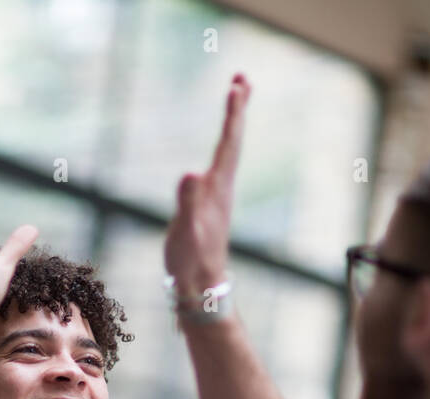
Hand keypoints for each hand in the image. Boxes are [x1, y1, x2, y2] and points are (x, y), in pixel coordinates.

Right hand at [163, 73, 250, 294]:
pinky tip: (215, 151)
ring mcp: (216, 197)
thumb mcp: (186, 233)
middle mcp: (222, 188)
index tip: (238, 86)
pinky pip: (218, 166)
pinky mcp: (209, 206)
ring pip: (228, 152)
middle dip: (238, 110)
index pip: (228, 144)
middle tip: (242, 79)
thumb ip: (188, 204)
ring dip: (232, 125)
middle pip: (234, 142)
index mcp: (217, 189)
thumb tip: (191, 174)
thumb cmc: (190, 262)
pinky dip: (220, 147)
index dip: (233, 115)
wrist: (200, 288)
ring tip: (235, 101)